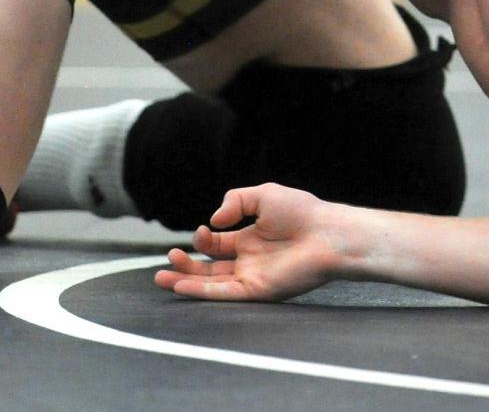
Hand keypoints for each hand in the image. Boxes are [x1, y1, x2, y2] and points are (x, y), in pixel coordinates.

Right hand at [155, 184, 338, 302]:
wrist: (327, 234)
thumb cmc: (302, 212)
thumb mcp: (264, 195)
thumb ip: (235, 201)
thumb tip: (214, 221)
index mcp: (251, 239)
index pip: (217, 245)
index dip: (203, 239)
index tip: (203, 230)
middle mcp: (249, 260)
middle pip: (209, 268)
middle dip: (186, 265)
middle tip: (169, 259)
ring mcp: (252, 276)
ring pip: (211, 283)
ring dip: (186, 280)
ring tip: (161, 276)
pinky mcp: (256, 290)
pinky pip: (223, 294)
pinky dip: (200, 292)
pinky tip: (180, 287)